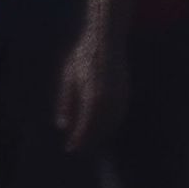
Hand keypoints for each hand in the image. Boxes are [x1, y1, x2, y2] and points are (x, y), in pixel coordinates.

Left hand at [56, 30, 127, 151]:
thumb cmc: (82, 57)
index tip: (70, 147)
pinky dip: (111, 123)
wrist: (106, 40)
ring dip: (101, 133)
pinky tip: (102, 125)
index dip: (78, 139)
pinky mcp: (126, 92)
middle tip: (77, 146)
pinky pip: (119, 114)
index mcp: (93, 96)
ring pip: (112, 123)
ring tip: (89, 139)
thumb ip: (66, 103)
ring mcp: (121, 95)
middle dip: (89, 139)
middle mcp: (110, 99)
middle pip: (100, 128)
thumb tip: (62, 126)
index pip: (86, 126)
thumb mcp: (68, 79)